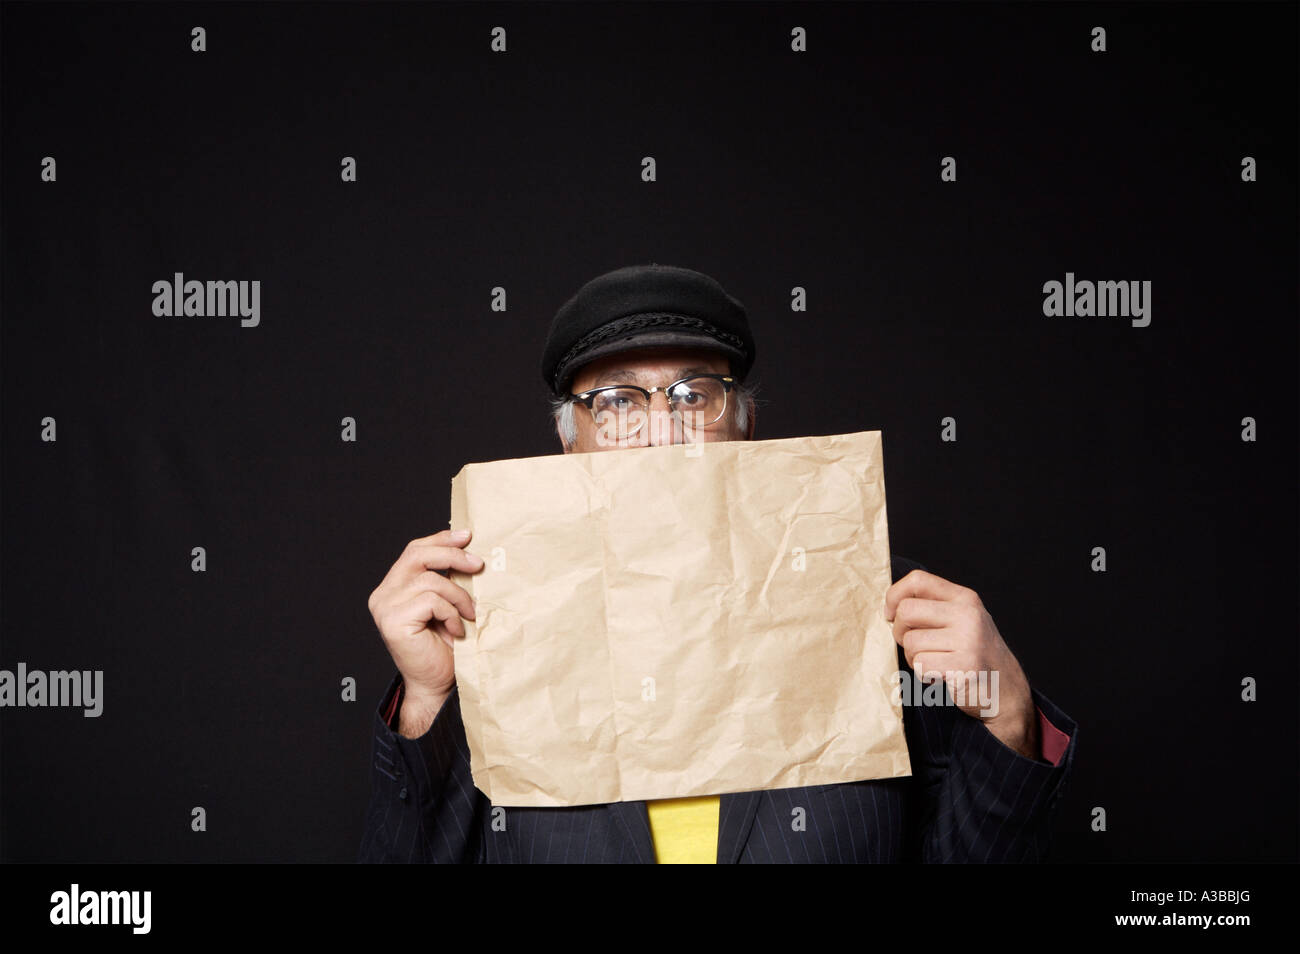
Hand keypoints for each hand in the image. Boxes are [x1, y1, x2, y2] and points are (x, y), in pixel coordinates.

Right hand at [367, 529, 484, 735]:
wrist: (437, 684)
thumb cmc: (445, 646)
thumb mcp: (447, 603)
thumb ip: (447, 578)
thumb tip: (469, 546)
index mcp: (394, 587)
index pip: (415, 550)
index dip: (441, 539)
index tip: (468, 535)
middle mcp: (383, 594)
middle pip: (417, 555)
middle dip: (452, 556)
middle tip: (479, 565)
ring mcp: (385, 607)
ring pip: (431, 580)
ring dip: (459, 597)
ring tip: (470, 615)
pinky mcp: (394, 621)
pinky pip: (432, 601)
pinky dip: (451, 613)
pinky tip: (456, 630)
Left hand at [884, 569, 1038, 758]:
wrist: (1005, 690)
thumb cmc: (974, 654)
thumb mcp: (962, 620)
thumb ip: (934, 607)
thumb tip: (891, 605)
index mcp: (965, 598)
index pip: (918, 580)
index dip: (894, 596)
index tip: (890, 614)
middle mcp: (967, 615)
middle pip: (906, 611)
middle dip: (899, 631)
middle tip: (914, 645)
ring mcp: (967, 640)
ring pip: (910, 641)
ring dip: (913, 657)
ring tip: (934, 662)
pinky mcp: (962, 666)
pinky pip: (920, 664)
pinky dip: (923, 673)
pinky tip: (940, 675)